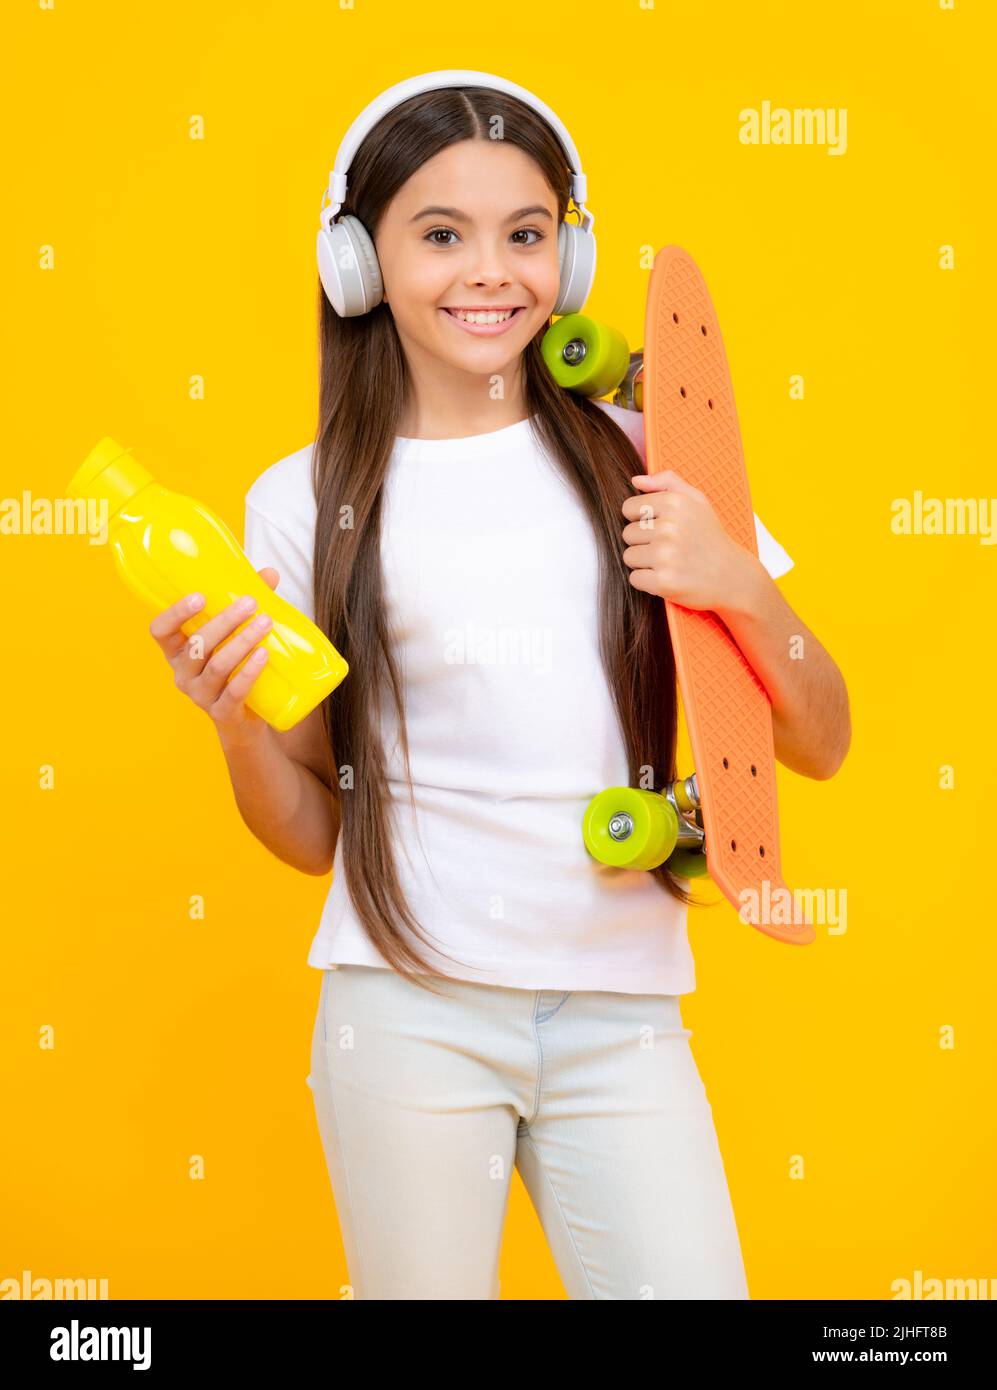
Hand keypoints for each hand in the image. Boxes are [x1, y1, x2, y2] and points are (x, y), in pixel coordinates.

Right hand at [149, 568, 279, 740]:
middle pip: (197, 644)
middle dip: (224, 621)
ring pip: (217, 666)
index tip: (200, 596)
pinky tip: (264, 655)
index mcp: (178, 651)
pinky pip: (234, 691)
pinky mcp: (223, 713)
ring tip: (265, 623)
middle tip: (251, 602)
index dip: (175, 613)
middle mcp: (183, 674)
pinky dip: (250, 671)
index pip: (160, 631)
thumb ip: (248, 605)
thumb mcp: (235, 636)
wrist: (243, 720)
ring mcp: (201, 696)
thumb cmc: (235, 667)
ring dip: (242, 642)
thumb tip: (269, 574)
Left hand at [621, 470, 756, 613]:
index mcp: (675, 503)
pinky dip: (647, 582)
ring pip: (629, 556)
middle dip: (643, 542)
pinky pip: (634, 579)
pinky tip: (668, 577)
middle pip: (627, 534)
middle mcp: (669, 527)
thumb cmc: (710, 537)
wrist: (732, 575)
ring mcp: (666, 555)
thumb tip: (636, 480)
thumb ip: (667, 482)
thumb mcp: (697, 501)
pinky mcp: (664, 581)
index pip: (629, 508)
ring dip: (644, 562)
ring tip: (669, 562)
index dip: (641, 519)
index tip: (659, 527)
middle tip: (669, 547)